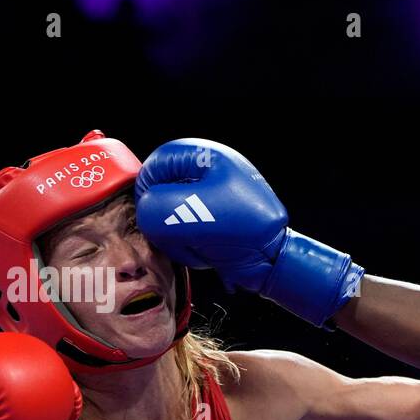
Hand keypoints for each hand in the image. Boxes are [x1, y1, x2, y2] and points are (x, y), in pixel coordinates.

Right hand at [135, 138, 362, 326]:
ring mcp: (209, 200)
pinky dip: (186, 245)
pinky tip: (203, 252)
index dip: (149, 187)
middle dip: (165, 218)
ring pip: (169, 214)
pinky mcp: (211, 222)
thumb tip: (145, 211)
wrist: (274, 261)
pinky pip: (184, 231)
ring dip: (176, 236)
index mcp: (208, 158)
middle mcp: (208, 174)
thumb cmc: (245, 230)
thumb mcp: (193, 214)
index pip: (159, 160)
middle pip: (161, 190)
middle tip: (178, 234)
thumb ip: (156, 208)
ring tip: (197, 245)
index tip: (151, 212)